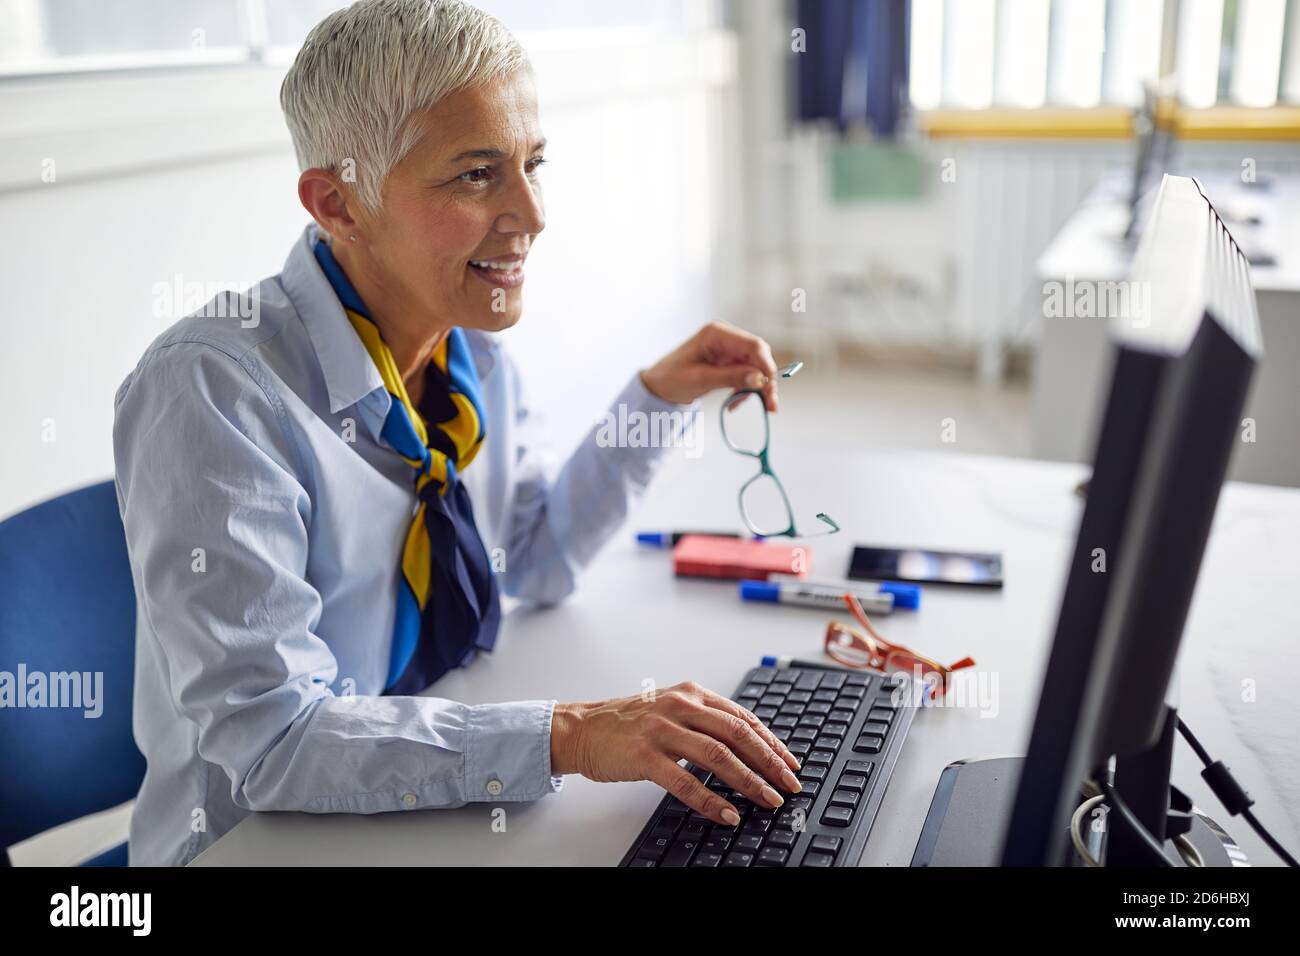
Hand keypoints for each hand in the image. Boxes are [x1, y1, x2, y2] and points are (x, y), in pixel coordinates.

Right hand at [550, 681, 802, 825]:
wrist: (582, 729)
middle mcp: (680, 706)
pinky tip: (727, 813)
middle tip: (789, 784)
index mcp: (692, 694)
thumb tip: (747, 747)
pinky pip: (685, 781)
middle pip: (737, 734)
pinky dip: (710, 799)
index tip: (790, 763)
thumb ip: (705, 721)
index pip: (742, 717)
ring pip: (717, 755)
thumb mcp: (671, 710)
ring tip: (768, 799)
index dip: (771, 742)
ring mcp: (662, 729)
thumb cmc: (628, 724)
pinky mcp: (644, 754)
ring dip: (748, 780)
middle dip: (769, 761)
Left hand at [640, 321, 780, 411]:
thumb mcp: (700, 380)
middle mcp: (726, 337)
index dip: (766, 366)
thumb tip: (759, 379)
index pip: (753, 345)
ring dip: (757, 388)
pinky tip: (735, 403)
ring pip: (756, 367)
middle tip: (770, 406)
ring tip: (748, 407)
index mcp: (717, 333)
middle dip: (765, 380)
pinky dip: (746, 389)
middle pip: (758, 356)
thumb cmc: (672, 378)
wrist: (659, 386)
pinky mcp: (729, 361)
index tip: (769, 389)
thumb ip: (730, 377)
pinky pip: (748, 374)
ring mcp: (729, 349)